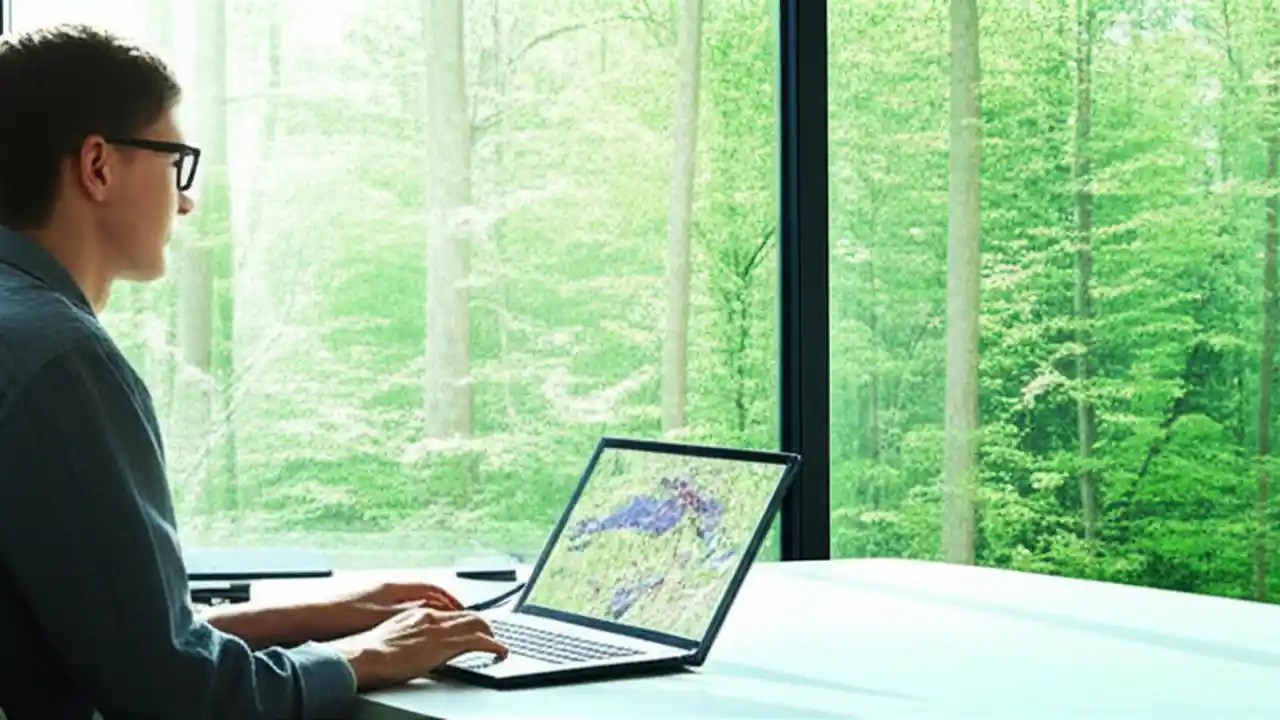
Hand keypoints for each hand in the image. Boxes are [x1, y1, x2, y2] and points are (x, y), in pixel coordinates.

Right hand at [328, 606, 507, 689]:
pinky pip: (479, 640)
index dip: (464, 617)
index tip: (470, 623)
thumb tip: (414, 644)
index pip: (450, 611)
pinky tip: (500, 651)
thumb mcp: (394, 635)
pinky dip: (493, 645)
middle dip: (481, 623)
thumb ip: (409, 635)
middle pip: (467, 614)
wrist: (368, 655)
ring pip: (477, 623)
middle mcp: (433, 616)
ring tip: (497, 642)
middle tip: (489, 632)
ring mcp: (441, 628)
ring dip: (489, 632)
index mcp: (419, 613)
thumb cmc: (372, 650)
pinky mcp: (448, 643)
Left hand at [336, 581, 463, 613]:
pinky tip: (405, 623)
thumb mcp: (383, 616)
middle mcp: (385, 586)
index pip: (431, 588)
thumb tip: (434, 608)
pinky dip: (408, 611)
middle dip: (440, 602)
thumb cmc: (342, 615)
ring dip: (424, 606)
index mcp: (393, 586)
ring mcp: (374, 593)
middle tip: (454, 613)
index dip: (450, 599)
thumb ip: (410, 611)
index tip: (462, 608)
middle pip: (421, 591)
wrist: (309, 616)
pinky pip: (395, 604)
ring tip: (434, 618)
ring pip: (408, 598)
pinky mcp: (363, 602)